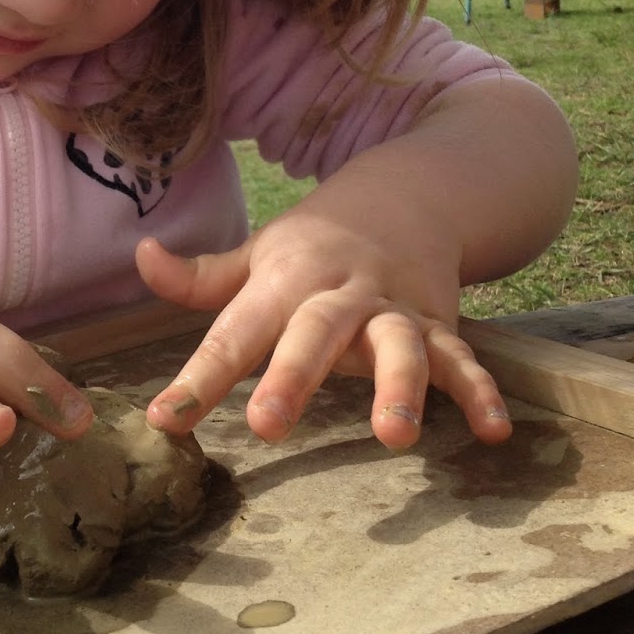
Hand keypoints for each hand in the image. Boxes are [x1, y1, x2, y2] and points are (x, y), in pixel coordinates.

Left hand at [135, 197, 511, 449]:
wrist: (407, 195)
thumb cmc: (316, 243)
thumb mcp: (260, 253)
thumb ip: (201, 276)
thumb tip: (140, 256)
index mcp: (286, 280)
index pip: (235, 331)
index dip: (198, 377)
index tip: (164, 419)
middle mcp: (339, 294)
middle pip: (314, 333)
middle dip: (292, 377)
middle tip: (265, 426)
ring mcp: (394, 311)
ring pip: (398, 346)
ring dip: (397, 388)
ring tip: (393, 438)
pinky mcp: (440, 325)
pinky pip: (463, 360)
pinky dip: (481, 392)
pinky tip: (493, 432)